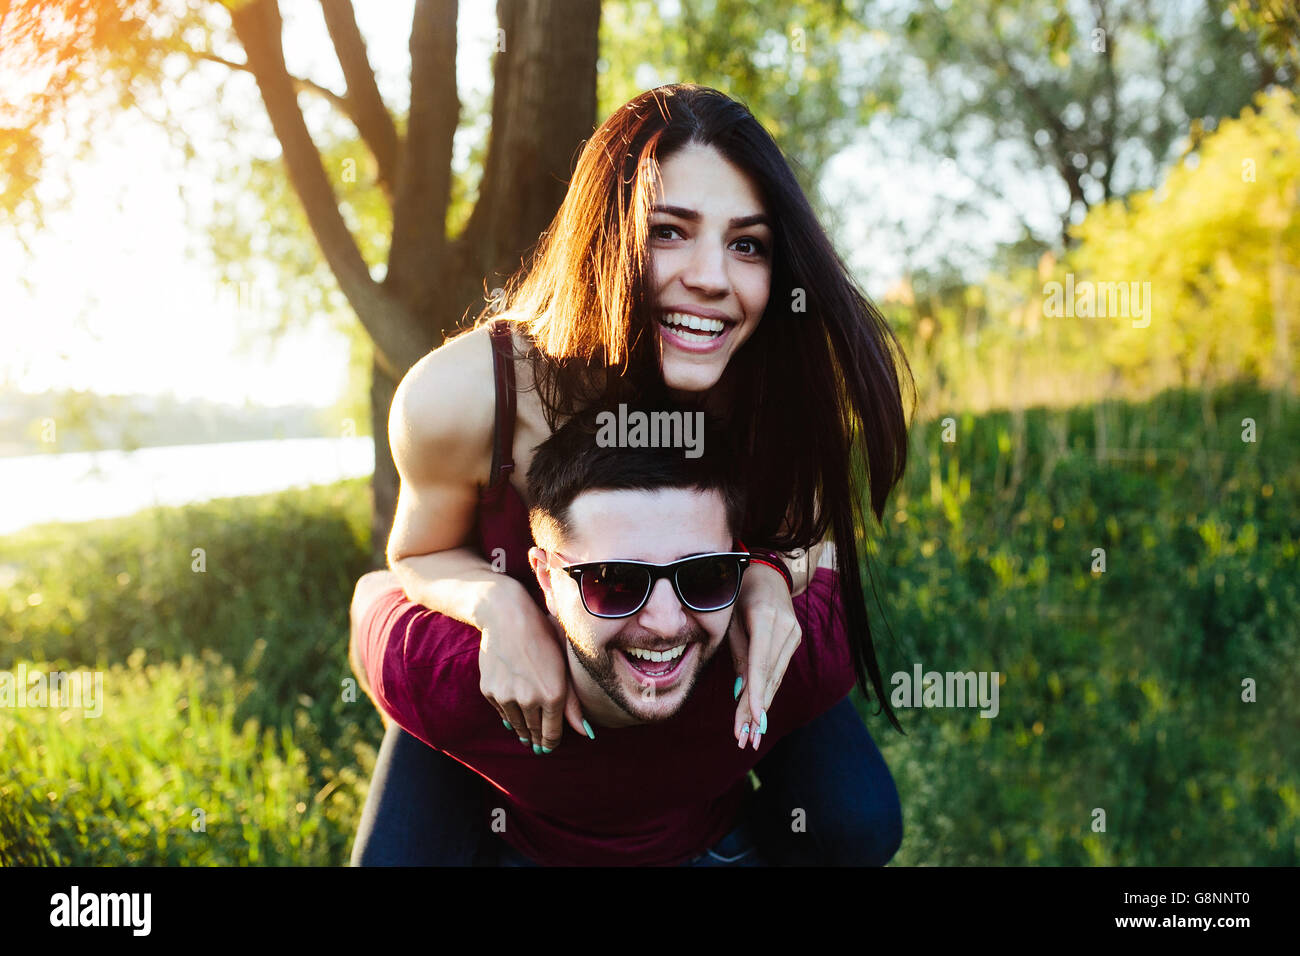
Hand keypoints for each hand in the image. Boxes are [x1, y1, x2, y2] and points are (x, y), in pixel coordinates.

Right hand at [478, 586, 588, 753]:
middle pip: (534, 732)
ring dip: (523, 731)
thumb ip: (572, 701)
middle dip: (537, 740)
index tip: (550, 747)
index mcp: (553, 694)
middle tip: (538, 747)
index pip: (552, 734)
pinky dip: (508, 715)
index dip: (551, 743)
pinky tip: (512, 716)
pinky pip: (502, 711)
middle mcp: (529, 700)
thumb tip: (585, 732)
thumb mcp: (564, 664)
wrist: (506, 617)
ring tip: (526, 736)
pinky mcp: (490, 691)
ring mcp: (507, 697)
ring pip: (516, 725)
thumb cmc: (543, 634)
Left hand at [728, 563, 801, 749]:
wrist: (769, 570)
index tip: (752, 718)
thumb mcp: (731, 616)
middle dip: (756, 709)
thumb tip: (740, 690)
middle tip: (745, 738)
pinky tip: (758, 713)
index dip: (756, 692)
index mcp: (766, 617)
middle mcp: (786, 627)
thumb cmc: (739, 590)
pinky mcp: (795, 638)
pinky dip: (767, 691)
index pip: (761, 662)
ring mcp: (794, 633)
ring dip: (762, 706)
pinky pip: (779, 669)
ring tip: (750, 734)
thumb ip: (737, 651)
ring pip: (776, 677)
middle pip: (770, 675)